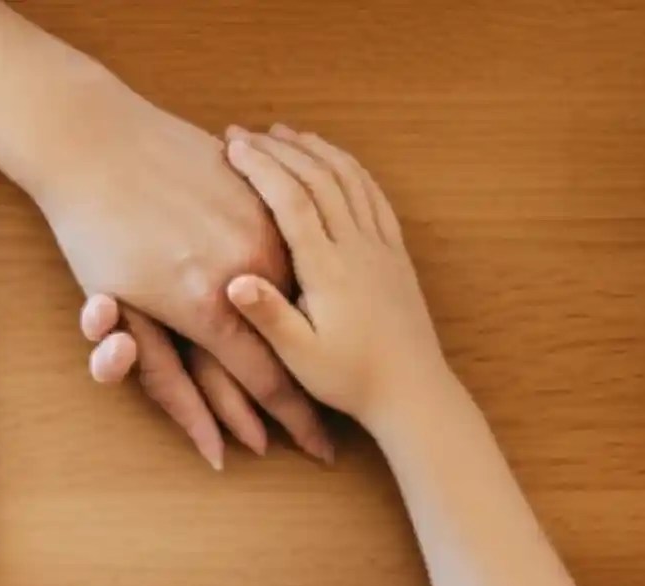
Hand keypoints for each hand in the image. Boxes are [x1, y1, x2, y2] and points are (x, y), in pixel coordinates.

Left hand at [36, 95, 332, 465]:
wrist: (93, 140)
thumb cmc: (94, 231)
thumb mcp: (121, 314)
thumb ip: (171, 385)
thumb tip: (213, 450)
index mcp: (210, 305)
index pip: (269, 382)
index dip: (294, 422)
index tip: (318, 450)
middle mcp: (250, 264)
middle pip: (289, 340)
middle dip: (304, 389)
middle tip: (324, 429)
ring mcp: (263, 222)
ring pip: (293, 293)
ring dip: (299, 332)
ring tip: (316, 367)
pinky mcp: (263, 190)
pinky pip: (287, 245)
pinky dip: (288, 278)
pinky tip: (298, 299)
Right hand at [220, 124, 447, 426]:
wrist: (412, 392)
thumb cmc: (348, 379)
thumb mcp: (299, 356)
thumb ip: (268, 315)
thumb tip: (234, 280)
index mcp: (328, 269)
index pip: (291, 202)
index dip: (261, 168)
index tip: (232, 146)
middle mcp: (357, 248)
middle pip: (318, 178)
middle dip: (278, 149)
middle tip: (242, 133)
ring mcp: (380, 246)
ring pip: (348, 178)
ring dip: (314, 149)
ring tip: (282, 133)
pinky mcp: (395, 252)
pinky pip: (373, 195)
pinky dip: (349, 167)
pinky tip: (333, 160)